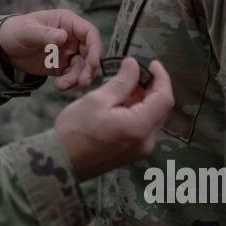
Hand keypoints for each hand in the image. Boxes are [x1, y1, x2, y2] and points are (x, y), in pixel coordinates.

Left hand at [0, 9, 100, 90]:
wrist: (4, 48)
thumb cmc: (16, 31)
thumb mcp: (28, 30)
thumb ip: (45, 34)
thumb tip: (63, 37)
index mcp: (67, 22)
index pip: (89, 33)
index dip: (95, 48)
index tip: (93, 63)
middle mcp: (72, 37)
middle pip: (90, 53)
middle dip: (89, 68)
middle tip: (82, 82)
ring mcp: (68, 53)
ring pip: (83, 67)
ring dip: (77, 78)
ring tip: (61, 86)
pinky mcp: (61, 66)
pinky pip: (72, 76)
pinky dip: (69, 83)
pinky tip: (58, 86)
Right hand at [53, 57, 173, 180]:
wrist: (61, 162)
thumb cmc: (76, 130)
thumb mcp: (97, 100)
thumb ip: (121, 82)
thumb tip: (134, 64)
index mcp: (140, 127)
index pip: (164, 99)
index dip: (161, 78)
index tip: (152, 63)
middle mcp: (147, 142)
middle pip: (160, 109)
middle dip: (151, 89)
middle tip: (133, 74)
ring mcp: (141, 150)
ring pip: (152, 118)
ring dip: (143, 100)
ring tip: (123, 87)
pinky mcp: (132, 154)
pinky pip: (143, 128)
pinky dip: (137, 113)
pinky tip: (120, 105)